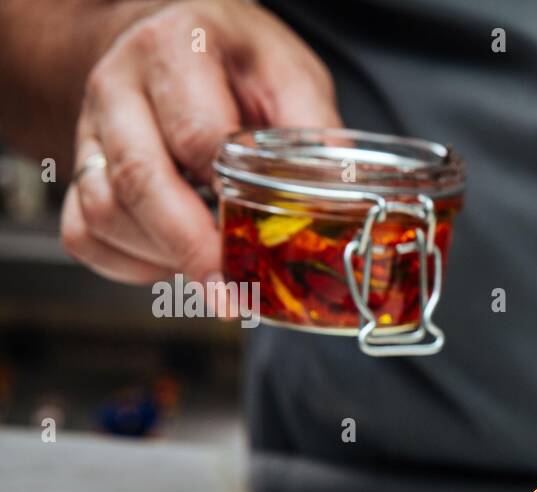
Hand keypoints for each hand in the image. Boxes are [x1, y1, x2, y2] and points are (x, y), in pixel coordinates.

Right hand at [60, 0, 340, 284]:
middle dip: (191, 250)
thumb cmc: (234, 60)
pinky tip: (173, 262)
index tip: (258, 241)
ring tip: (213, 273)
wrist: (170, 40)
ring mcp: (91, 131)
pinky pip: (86, 235)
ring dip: (162, 258)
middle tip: (233, 294)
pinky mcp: (79, 170)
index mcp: (177, 50)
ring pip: (105, 214)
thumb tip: (344, 196)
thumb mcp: (289, 72)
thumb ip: (314, 129)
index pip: (197, 136)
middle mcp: (120, 87)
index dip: (229, 198)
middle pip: (140, 181)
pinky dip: (130, 265)